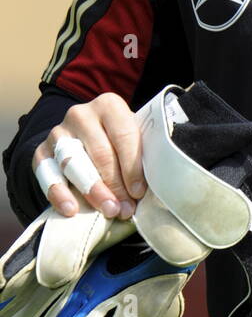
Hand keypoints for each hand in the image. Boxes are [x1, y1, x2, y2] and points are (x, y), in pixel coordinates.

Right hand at [32, 92, 146, 219]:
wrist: (88, 139)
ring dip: (92, 191)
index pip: (123, 135)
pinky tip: (71, 210)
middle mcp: (81, 115)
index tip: (139, 192)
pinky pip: (47, 174)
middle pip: (99, 153)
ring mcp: (58, 132)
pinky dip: (59, 194)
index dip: (132, 166)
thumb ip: (142, 156)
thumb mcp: (135, 140)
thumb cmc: (121, 143)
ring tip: (108, 211)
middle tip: (125, 209)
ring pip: (73, 164)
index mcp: (109, 106)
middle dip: (115, 185)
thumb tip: (145, 192)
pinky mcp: (41, 151)